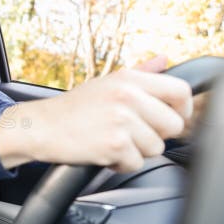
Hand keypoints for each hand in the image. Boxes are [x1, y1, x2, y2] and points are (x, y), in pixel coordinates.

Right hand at [0, 58, 192, 172]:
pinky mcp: (114, 144)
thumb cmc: (73, 107)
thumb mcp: (106, 83)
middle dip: (156, 135)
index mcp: (130, 79)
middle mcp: (128, 96)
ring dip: (136, 151)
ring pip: (156, 148)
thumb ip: (140, 73)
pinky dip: (121, 164)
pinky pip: (136, 163)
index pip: (180, 91)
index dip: (182, 110)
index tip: (171, 118)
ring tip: (113, 141)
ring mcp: (122, 120)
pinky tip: (104, 152)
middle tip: (133, 134)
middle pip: (173, 125)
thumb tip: (163, 60)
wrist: (40, 126)